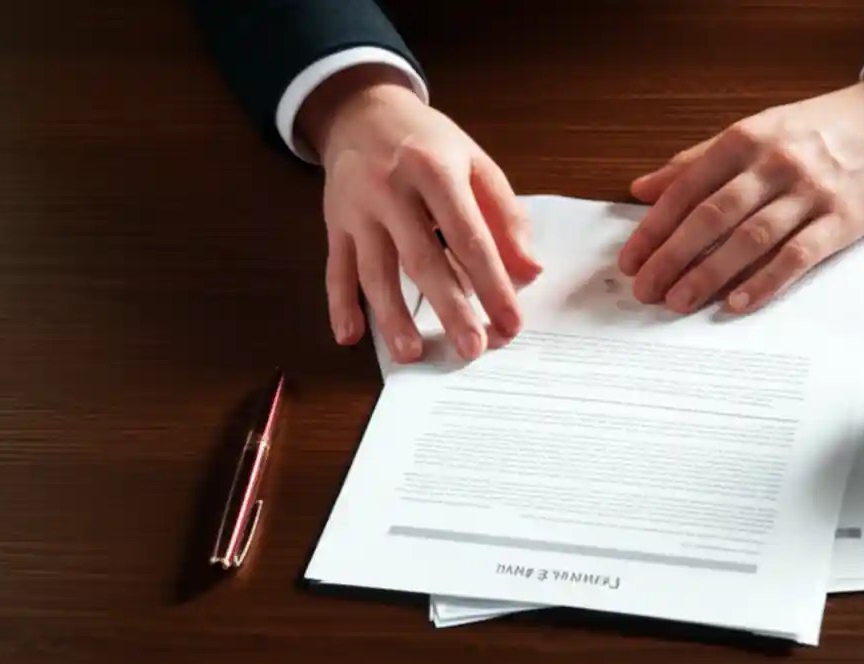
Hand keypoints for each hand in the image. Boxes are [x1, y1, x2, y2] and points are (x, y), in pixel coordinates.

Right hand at [298, 65, 540, 362]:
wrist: (363, 111)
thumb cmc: (428, 143)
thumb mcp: (476, 163)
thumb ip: (506, 215)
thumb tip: (529, 271)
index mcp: (436, 170)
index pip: (469, 237)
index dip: (492, 282)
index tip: (511, 322)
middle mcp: (392, 189)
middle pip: (422, 258)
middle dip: (449, 308)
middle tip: (473, 348)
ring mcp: (358, 208)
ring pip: (374, 269)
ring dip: (392, 316)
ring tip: (411, 353)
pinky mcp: (333, 222)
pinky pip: (336, 268)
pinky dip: (339, 304)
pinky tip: (350, 336)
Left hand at [618, 66, 863, 313]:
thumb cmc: (814, 131)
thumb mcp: (754, 131)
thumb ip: (696, 161)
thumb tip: (642, 189)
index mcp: (746, 140)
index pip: (688, 189)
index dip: (654, 228)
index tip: (631, 260)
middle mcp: (775, 164)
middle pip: (713, 216)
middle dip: (673, 257)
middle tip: (645, 290)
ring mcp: (810, 193)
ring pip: (751, 238)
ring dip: (710, 274)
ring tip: (679, 302)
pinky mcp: (842, 220)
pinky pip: (798, 256)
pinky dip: (765, 282)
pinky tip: (737, 303)